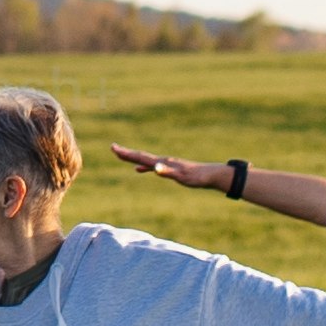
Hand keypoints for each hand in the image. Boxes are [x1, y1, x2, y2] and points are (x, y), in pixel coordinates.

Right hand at [106, 146, 230, 190]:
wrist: (212, 175)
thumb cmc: (198, 177)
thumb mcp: (182, 177)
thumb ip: (168, 172)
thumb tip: (155, 168)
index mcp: (163, 162)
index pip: (141, 157)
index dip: (127, 153)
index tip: (113, 147)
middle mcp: (164, 161)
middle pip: (141, 155)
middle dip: (126, 153)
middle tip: (113, 148)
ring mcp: (167, 164)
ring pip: (145, 160)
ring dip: (133, 158)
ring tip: (123, 156)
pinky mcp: (171, 169)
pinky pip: (152, 166)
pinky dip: (143, 166)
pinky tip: (140, 169)